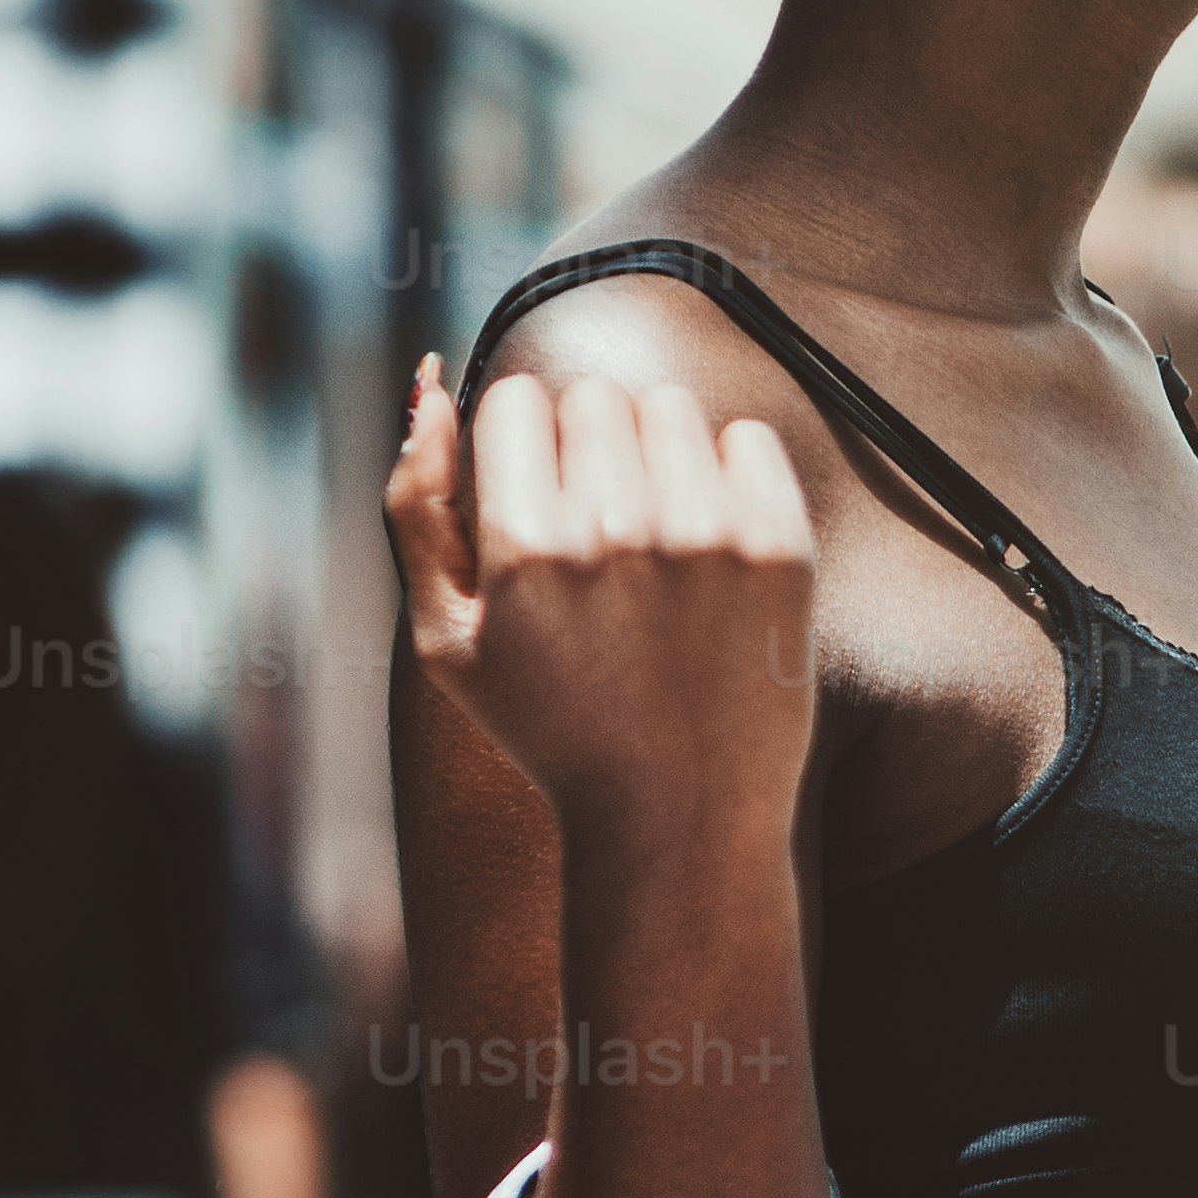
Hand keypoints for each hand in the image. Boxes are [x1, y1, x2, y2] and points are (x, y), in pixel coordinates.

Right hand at [392, 352, 818, 879]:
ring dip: (654, 448)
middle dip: (584, 442)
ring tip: (651, 531)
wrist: (679, 813)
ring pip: (668, 406)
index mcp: (526, 548)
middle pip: (593, 394)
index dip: (518, 445)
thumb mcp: (446, 636)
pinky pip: (748, 437)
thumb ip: (417, 507)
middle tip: (595, 525)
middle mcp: (619, 531)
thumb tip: (429, 384)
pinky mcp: (780, 549)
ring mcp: (708, 537)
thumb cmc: (552, 726)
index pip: (515, 399)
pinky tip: (709, 536)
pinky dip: (727, 468)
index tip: (534, 500)